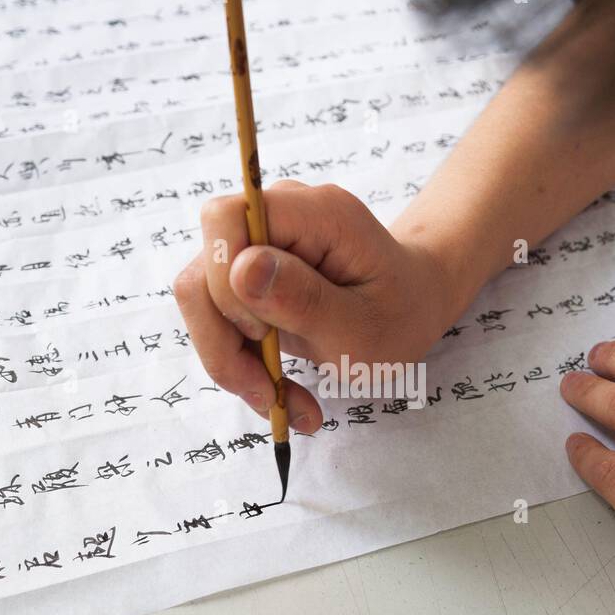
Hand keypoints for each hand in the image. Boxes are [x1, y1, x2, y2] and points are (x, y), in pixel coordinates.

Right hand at [173, 181, 455, 429]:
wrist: (411, 307)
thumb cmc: (399, 315)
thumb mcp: (364, 328)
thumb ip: (305, 299)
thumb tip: (242, 270)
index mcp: (316, 214)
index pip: (227, 220)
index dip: (226, 281)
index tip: (265, 334)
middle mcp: (278, 218)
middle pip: (204, 268)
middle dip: (223, 340)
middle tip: (267, 392)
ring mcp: (258, 245)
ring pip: (203, 300)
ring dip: (231, 360)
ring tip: (280, 400)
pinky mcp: (247, 276)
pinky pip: (219, 318)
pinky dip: (240, 362)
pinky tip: (277, 391)